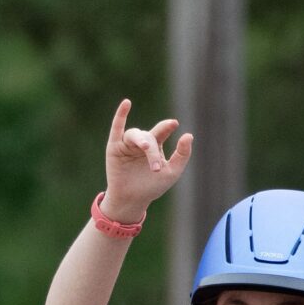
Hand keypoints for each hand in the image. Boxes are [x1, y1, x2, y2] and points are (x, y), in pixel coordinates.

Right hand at [103, 100, 192, 221]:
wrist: (132, 201)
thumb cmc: (152, 187)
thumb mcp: (172, 173)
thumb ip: (182, 155)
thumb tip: (189, 135)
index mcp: (156, 145)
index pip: (162, 131)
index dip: (167, 126)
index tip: (174, 124)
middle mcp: (142, 142)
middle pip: (150, 138)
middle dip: (153, 151)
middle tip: (156, 168)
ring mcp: (128, 144)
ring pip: (135, 135)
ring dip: (141, 141)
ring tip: (146, 148)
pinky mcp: (114, 147)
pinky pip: (117, 128)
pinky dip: (120, 115)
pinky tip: (126, 103)